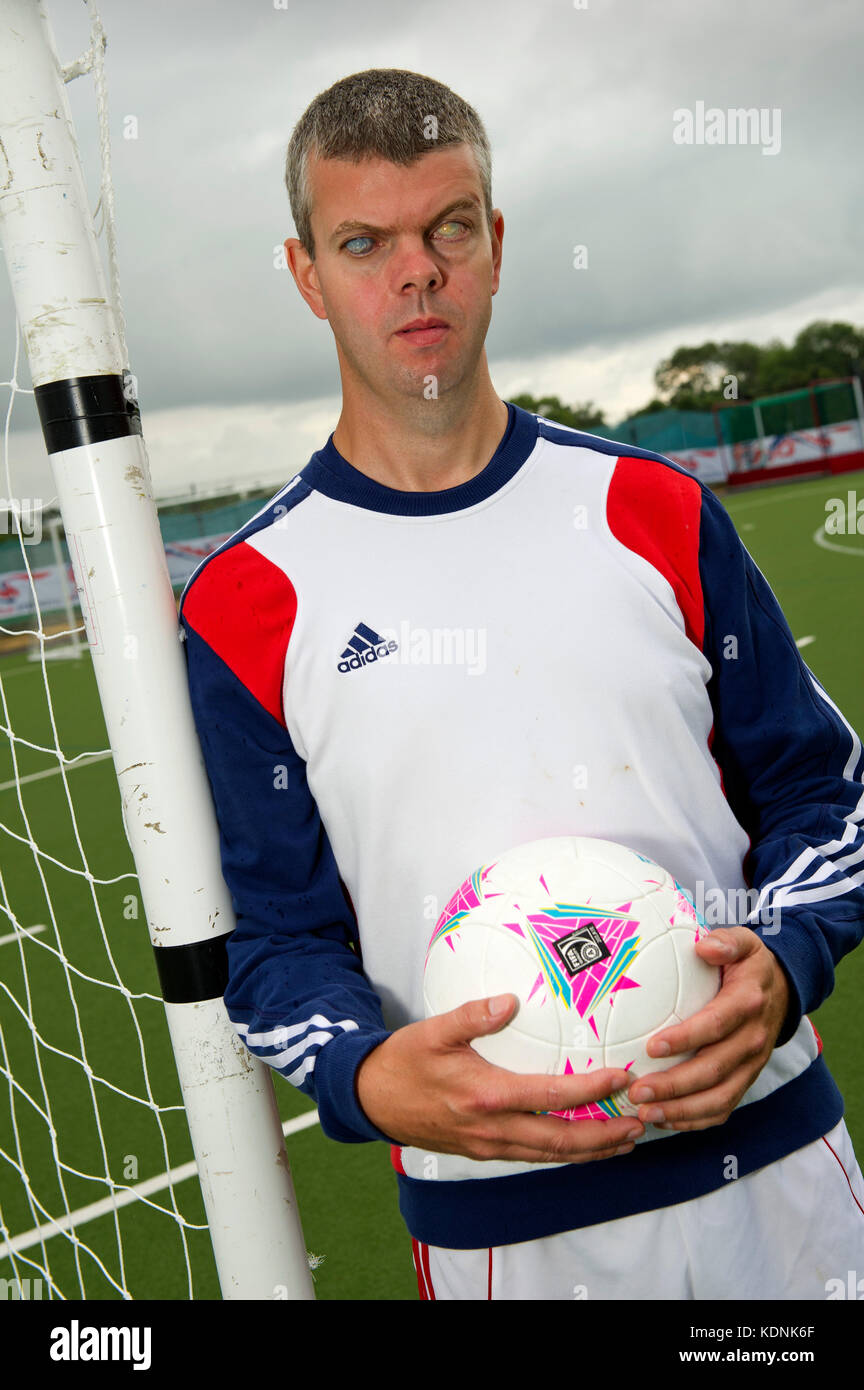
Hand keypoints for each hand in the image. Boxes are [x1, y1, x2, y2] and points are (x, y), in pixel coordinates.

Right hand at [356, 993, 644, 1163]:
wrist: (370, 1100)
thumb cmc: (403, 1061)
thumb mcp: (433, 1030)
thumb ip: (472, 1016)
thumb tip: (509, 1001)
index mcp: (485, 1096)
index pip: (551, 1097)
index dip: (591, 1090)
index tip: (621, 1078)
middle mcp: (492, 1129)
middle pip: (560, 1141)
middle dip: (604, 1136)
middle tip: (640, 1124)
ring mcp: (488, 1145)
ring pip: (549, 1155)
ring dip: (590, 1150)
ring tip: (624, 1141)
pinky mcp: (482, 1151)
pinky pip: (532, 1155)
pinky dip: (563, 1152)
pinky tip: (579, 1143)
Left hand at [627, 926, 791, 1130]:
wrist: (782, 990)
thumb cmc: (748, 965)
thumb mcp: (744, 943)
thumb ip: (726, 941)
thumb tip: (705, 947)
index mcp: (747, 1004)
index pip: (716, 1025)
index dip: (686, 1038)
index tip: (651, 1046)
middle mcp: (752, 1039)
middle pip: (713, 1069)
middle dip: (674, 1085)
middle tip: (638, 1091)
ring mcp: (751, 1065)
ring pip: (718, 1097)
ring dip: (681, 1110)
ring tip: (645, 1113)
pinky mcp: (746, 1081)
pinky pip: (722, 1108)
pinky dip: (694, 1120)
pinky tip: (663, 1120)